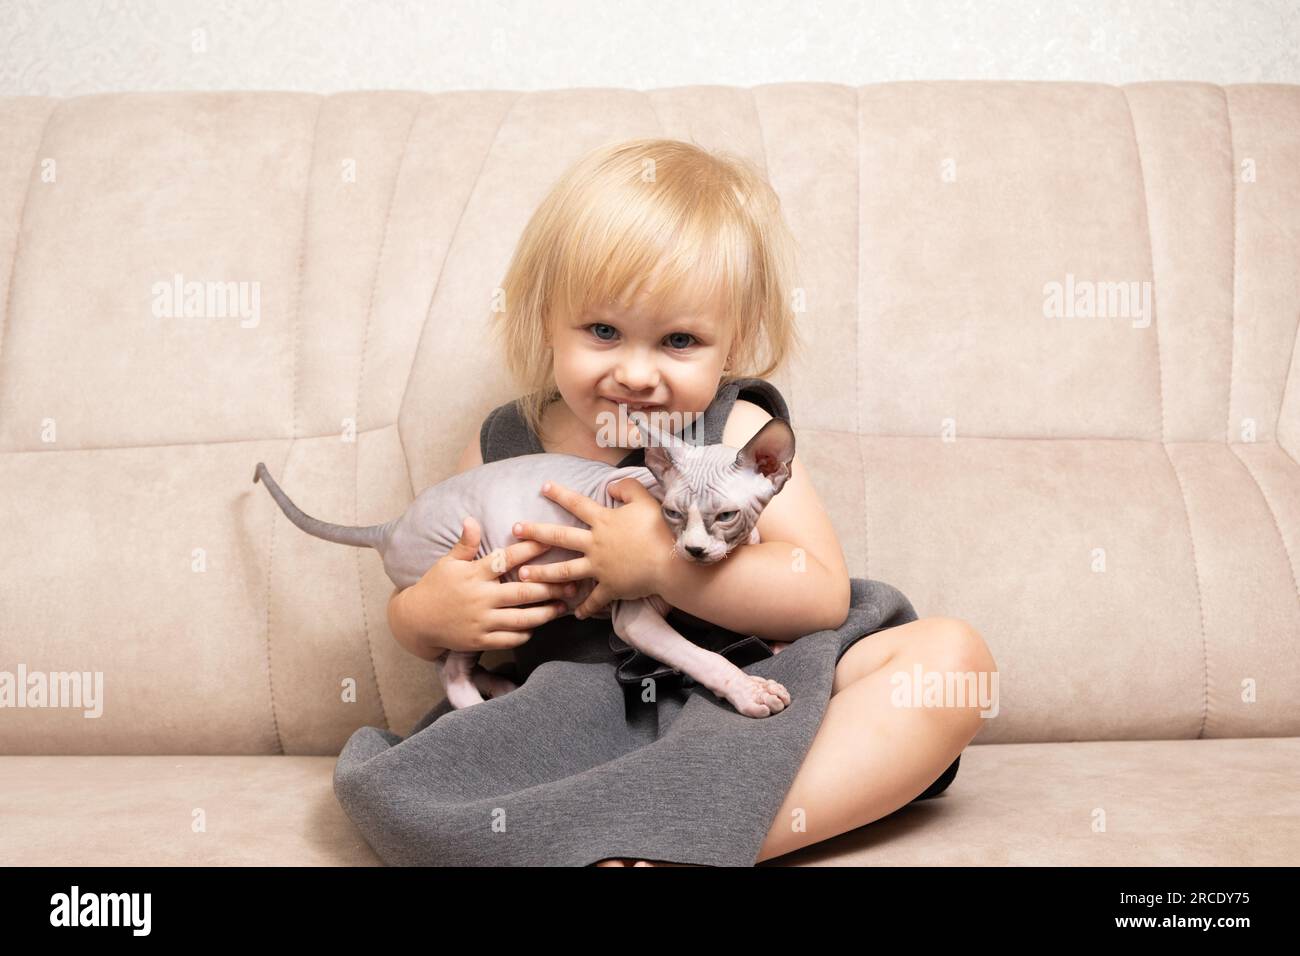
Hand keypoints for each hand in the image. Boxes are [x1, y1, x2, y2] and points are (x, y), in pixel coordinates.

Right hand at [393, 516, 576, 653]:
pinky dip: (526, 632)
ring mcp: (481, 622)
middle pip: (522, 591)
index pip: (507, 559)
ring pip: (521, 618)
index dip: (530, 548)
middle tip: (572, 581)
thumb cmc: (435, 586)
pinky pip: (510, 638)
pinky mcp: (481, 641)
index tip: (550, 540)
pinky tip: (538, 625)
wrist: (415, 621)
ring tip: (563, 606)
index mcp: (474, 575)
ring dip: (545, 612)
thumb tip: (472, 519)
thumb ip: (465, 544)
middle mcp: (480, 598)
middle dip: (550, 586)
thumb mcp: (447, 562)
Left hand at [512, 478, 672, 618]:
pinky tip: (574, 614)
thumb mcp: (645, 500)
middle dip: (535, 533)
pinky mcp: (610, 587)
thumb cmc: (658, 529)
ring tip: (523, 575)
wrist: (669, 561)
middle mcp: (595, 544)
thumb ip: (627, 488)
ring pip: (565, 571)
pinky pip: (594, 600)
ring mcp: (600, 567)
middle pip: (559, 537)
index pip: (577, 503)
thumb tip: (610, 486)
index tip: (543, 487)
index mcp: (603, 522)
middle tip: (515, 530)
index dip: (560, 494)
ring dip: (542, 574)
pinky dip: (584, 607)